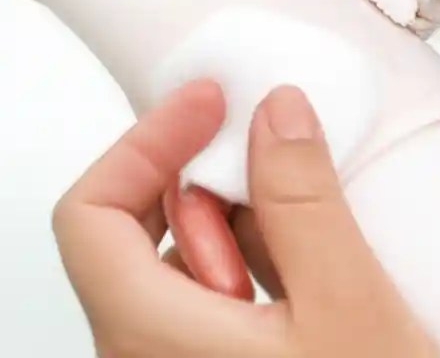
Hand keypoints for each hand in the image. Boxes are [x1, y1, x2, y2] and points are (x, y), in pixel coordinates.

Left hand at [53, 81, 435, 356]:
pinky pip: (207, 309)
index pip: (90, 214)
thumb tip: (275, 116)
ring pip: (177, 273)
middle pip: (131, 237)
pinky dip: (252, 273)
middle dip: (207, 191)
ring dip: (237, 233)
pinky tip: (312, 287)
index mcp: (149, 340)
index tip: (209, 106)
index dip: (144, 142)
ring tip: (312, 250)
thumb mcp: (350, 308)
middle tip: (275, 173)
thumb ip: (304, 202)